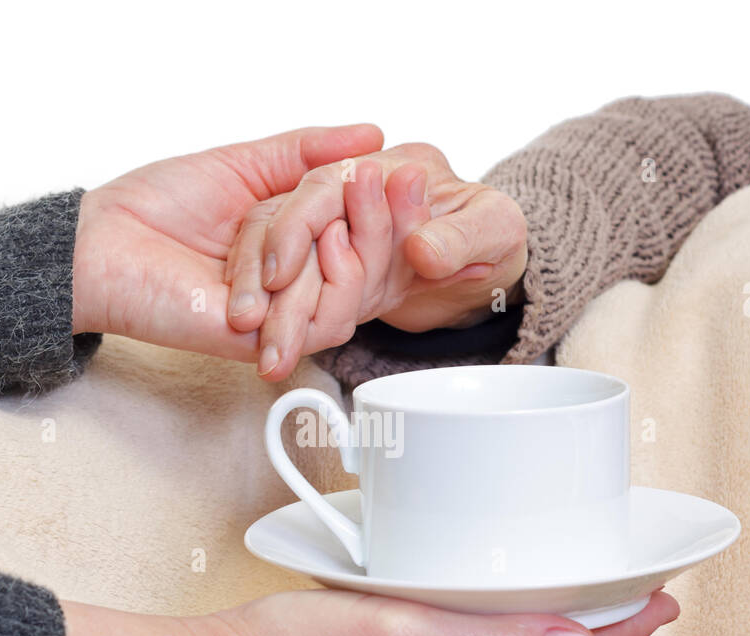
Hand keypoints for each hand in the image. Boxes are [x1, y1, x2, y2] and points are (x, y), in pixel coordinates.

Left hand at [70, 124, 384, 360]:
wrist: (108, 243)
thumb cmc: (158, 205)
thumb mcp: (245, 162)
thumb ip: (307, 152)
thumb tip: (370, 136)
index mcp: (293, 241)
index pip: (362, 230)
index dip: (389, 205)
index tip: (407, 173)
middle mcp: (292, 279)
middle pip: (367, 263)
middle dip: (381, 223)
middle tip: (388, 183)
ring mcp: (280, 311)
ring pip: (351, 291)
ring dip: (345, 249)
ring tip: (336, 216)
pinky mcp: (266, 339)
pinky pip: (325, 321)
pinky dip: (328, 282)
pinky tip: (319, 253)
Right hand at [226, 143, 528, 380]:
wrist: (492, 258)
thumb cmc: (494, 232)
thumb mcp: (494, 228)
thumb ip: (458, 236)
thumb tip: (423, 250)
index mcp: (387, 164)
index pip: (322, 187)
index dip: (296, 228)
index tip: (281, 273)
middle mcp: (350, 191)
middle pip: (290, 230)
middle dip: (273, 284)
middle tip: (255, 331)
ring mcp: (335, 227)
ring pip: (283, 264)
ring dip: (268, 309)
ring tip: (267, 357)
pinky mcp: (330, 265)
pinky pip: (297, 292)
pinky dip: (286, 322)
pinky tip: (274, 354)